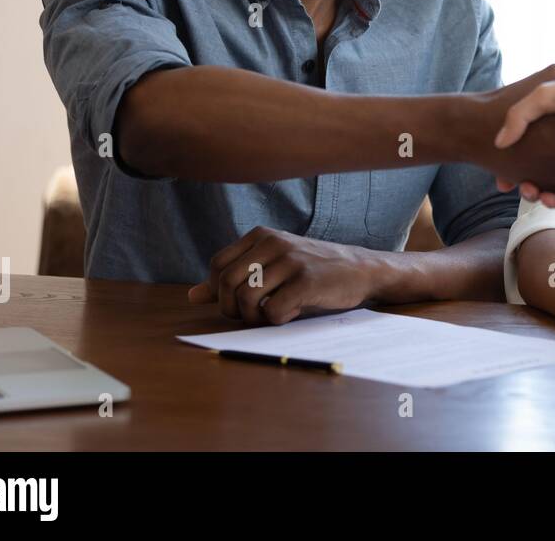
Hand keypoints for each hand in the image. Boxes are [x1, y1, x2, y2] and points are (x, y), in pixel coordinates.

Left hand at [187, 227, 380, 324]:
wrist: (361, 269)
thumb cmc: (312, 270)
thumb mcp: (271, 266)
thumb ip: (234, 278)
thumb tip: (193, 295)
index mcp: (261, 235)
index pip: (217, 265)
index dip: (219, 292)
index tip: (239, 302)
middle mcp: (273, 242)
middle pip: (226, 284)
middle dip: (232, 309)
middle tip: (254, 315)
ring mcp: (291, 260)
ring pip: (246, 299)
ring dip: (255, 317)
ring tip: (273, 314)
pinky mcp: (307, 280)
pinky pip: (272, 311)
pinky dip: (277, 320)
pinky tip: (293, 312)